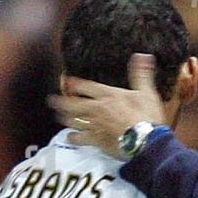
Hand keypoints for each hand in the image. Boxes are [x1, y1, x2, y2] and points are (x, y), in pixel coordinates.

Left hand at [47, 53, 166, 157]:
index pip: (84, 86)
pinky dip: (73, 137)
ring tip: (58, 116)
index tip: (66, 80)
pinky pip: (79, 139)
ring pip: (73, 119)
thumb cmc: (146, 117)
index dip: (73, 82)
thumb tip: (142, 56)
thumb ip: (141, 73)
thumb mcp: (146, 92)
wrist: (144, 141)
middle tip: (51, 100)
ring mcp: (94, 125)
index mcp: (107, 95)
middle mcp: (96, 108)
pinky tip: (70, 137)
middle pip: (72, 103)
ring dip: (64, 117)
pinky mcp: (96, 140)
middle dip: (61, 101)